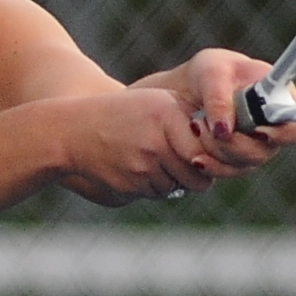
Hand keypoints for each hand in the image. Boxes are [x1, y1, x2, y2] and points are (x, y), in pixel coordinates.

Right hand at [57, 88, 215, 205]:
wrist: (72, 132)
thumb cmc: (122, 114)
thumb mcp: (156, 102)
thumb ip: (189, 118)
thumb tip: (222, 145)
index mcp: (166, 115)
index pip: (206, 149)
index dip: (210, 157)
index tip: (207, 155)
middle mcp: (156, 141)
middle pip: (196, 175)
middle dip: (196, 174)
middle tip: (190, 165)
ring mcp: (142, 166)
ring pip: (177, 187)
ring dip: (173, 180)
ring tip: (155, 160)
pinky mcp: (131, 186)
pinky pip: (156, 193)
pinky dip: (154, 185)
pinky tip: (138, 168)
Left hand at [134, 49, 295, 175]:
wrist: (188, 91)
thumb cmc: (210, 72)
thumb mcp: (212, 71)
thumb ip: (219, 98)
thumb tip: (224, 130)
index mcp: (281, 99)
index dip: (286, 133)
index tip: (258, 131)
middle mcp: (274, 128)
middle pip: (267, 151)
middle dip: (236, 142)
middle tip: (208, 125)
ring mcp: (257, 147)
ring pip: (245, 164)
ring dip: (217, 149)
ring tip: (195, 125)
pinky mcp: (237, 161)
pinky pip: (228, 171)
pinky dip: (210, 164)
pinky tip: (195, 155)